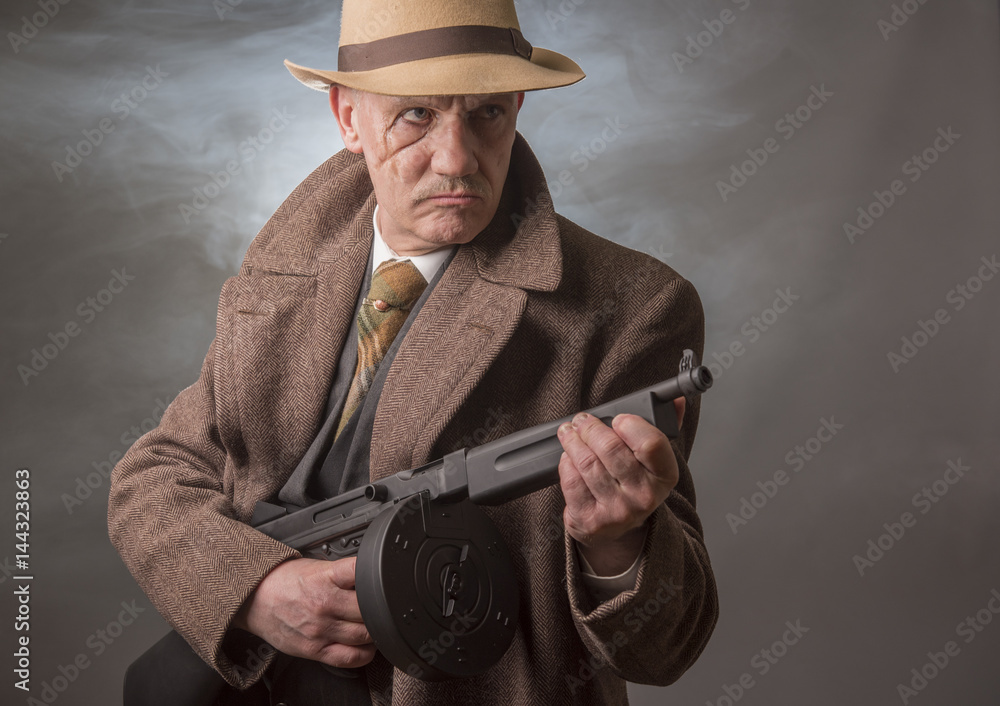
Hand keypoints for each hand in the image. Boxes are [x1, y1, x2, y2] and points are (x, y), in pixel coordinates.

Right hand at [232, 556, 374, 668]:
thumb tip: (368, 577)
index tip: (385, 581)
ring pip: (364, 635)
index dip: (380, 577)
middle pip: (369, 609)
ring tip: (374, 626)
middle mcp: (324, 604)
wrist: (253, 599)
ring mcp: (320, 629)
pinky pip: (349, 657)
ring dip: (375, 631)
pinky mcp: (314, 649)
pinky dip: (365, 654)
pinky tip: (367, 646)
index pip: (362, 573)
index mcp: (325, 578)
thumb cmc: (282, 581)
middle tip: (381, 607)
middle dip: (379, 608)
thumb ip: (342, 574)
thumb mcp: (315, 567)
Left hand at [556, 398, 684, 575]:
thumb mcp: (654, 458)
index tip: (618, 418)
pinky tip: (568, 457)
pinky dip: (566, 464)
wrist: (619, 528)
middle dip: (591, 428)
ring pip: (587, 463)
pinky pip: (571, 481)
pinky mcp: (590, 520)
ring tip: (569, 432)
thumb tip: (676, 400)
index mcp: (665, 476)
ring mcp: (616, 511)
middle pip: (611, 449)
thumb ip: (663, 424)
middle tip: (582, 420)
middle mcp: (644, 497)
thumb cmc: (635, 482)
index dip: (630, 425)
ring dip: (573, 441)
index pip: (650, 442)